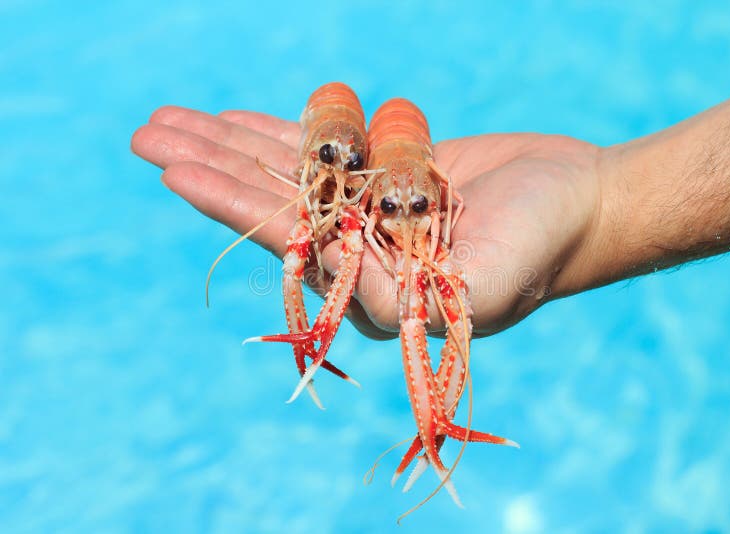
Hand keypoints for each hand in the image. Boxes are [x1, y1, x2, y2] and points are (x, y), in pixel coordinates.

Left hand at [131, 107, 601, 338]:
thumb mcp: (490, 285)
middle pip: (271, 203)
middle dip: (210, 167)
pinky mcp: (382, 176)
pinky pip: (320, 151)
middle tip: (146, 135)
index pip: (288, 241)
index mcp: (374, 290)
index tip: (177, 170)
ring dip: (227, 144)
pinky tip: (230, 121)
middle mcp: (361, 253)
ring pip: (287, 173)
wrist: (581, 203)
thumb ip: (424, 301)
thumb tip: (349, 289)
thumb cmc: (546, 247)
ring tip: (166, 121)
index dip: (232, 204)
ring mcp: (368, 212)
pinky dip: (276, 134)